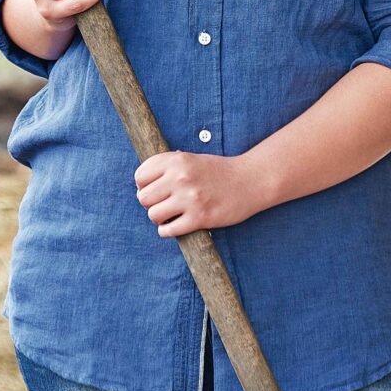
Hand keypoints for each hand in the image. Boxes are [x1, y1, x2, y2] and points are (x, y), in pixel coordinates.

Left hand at [133, 151, 271, 237]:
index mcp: (177, 160)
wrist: (251, 180)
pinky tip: (176, 226)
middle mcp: (180, 178)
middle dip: (150, 203)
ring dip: (159, 219)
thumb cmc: (218, 171)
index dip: (143, 185)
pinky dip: (167, 231)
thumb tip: (142, 183)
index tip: (153, 190)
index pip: (140, 176)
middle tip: (163, 204)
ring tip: (170, 215)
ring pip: (153, 215)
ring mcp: (190, 199)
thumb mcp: (191, 159)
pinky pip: (168, 231)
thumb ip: (168, 167)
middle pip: (143, 197)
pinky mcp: (200, 218)